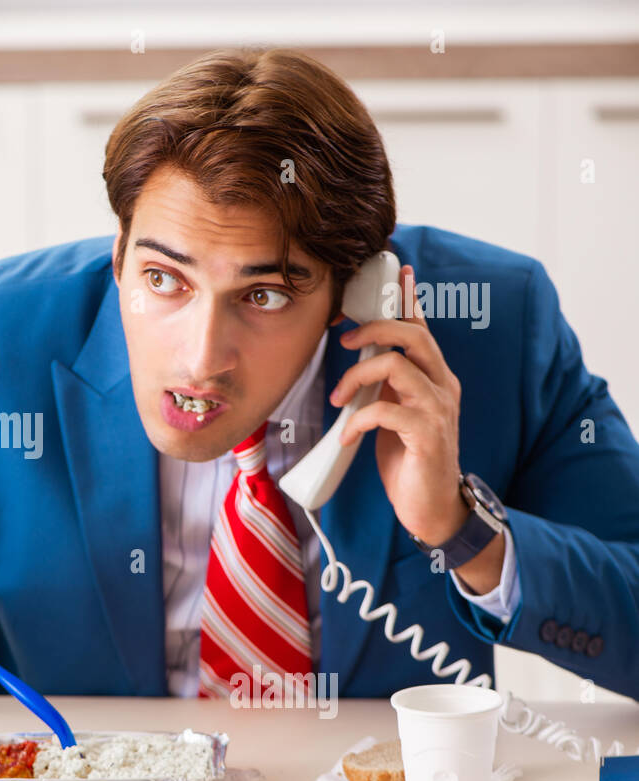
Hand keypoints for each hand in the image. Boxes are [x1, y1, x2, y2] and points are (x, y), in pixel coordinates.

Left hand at [329, 264, 467, 546]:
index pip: (422, 327)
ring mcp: (438, 410)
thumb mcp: (394, 410)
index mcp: (435, 376)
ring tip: (338, 400)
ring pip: (398, 367)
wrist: (430, 507)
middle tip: (345, 342)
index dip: (407, 299)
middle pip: (413, 335)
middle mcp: (442, 386)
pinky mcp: (428, 437)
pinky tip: (348, 434)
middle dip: (374, 329)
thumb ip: (386, 383)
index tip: (395, 273)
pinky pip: (386, 411)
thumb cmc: (408, 458)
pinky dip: (358, 419)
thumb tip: (363, 354)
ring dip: (357, 377)